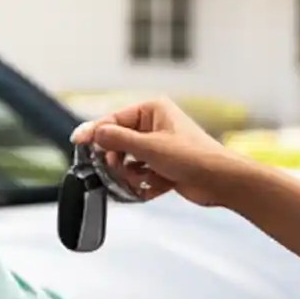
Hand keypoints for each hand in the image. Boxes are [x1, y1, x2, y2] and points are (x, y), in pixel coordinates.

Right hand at [70, 98, 252, 207]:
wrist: (222, 181)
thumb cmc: (194, 158)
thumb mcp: (150, 148)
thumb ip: (118, 140)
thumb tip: (95, 133)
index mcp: (152, 110)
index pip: (113, 119)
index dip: (95, 132)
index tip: (77, 142)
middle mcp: (154, 125)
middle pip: (118, 143)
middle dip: (118, 162)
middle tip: (120, 172)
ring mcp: (158, 146)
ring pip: (128, 162)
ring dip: (131, 176)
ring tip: (144, 182)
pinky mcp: (163, 165)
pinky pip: (140, 175)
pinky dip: (144, 184)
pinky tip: (155, 188)